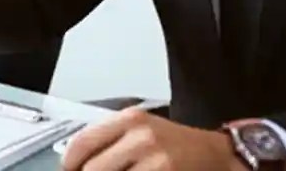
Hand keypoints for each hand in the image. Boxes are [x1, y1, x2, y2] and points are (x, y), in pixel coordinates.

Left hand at [60, 108, 244, 170]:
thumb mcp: (141, 132)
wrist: (216, 154)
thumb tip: (76, 164)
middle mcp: (141, 136)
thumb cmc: (174, 145)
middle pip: (93, 169)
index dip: (69, 163)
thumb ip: (110, 142)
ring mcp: (156, 159)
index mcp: (130, 120)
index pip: (83, 142)